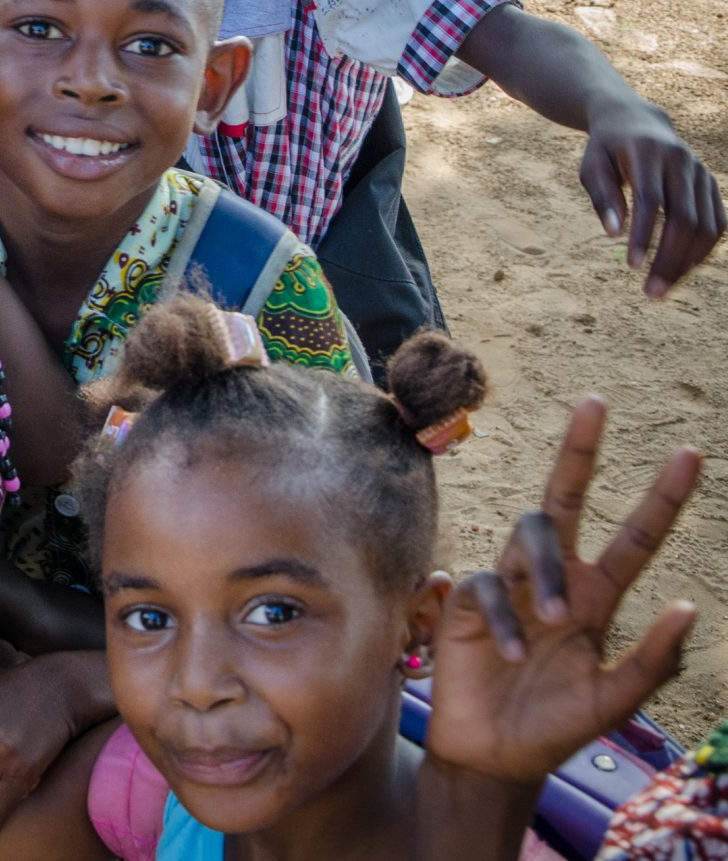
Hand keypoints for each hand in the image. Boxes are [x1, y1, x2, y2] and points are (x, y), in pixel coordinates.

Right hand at [426, 397, 700, 783]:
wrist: (495, 757)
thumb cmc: (555, 729)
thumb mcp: (616, 701)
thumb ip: (653, 660)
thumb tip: (688, 605)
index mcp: (598, 598)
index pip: (634, 537)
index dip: (662, 497)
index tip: (692, 455)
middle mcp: (554, 581)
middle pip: (564, 500)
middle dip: (581, 452)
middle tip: (595, 402)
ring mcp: (509, 587)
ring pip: (529, 537)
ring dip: (548, 573)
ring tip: (560, 623)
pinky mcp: (467, 602)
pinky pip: (488, 587)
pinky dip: (506, 619)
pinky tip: (515, 654)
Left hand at [578, 102, 723, 297]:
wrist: (636, 122)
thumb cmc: (606, 150)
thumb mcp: (592, 167)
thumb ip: (603, 197)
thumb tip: (613, 233)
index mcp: (649, 153)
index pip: (650, 199)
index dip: (643, 234)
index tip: (630, 265)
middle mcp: (682, 161)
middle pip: (685, 217)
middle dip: (669, 258)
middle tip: (650, 292)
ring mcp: (702, 173)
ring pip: (706, 224)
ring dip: (687, 261)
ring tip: (663, 288)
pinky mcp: (711, 185)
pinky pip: (717, 223)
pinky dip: (702, 250)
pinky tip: (681, 270)